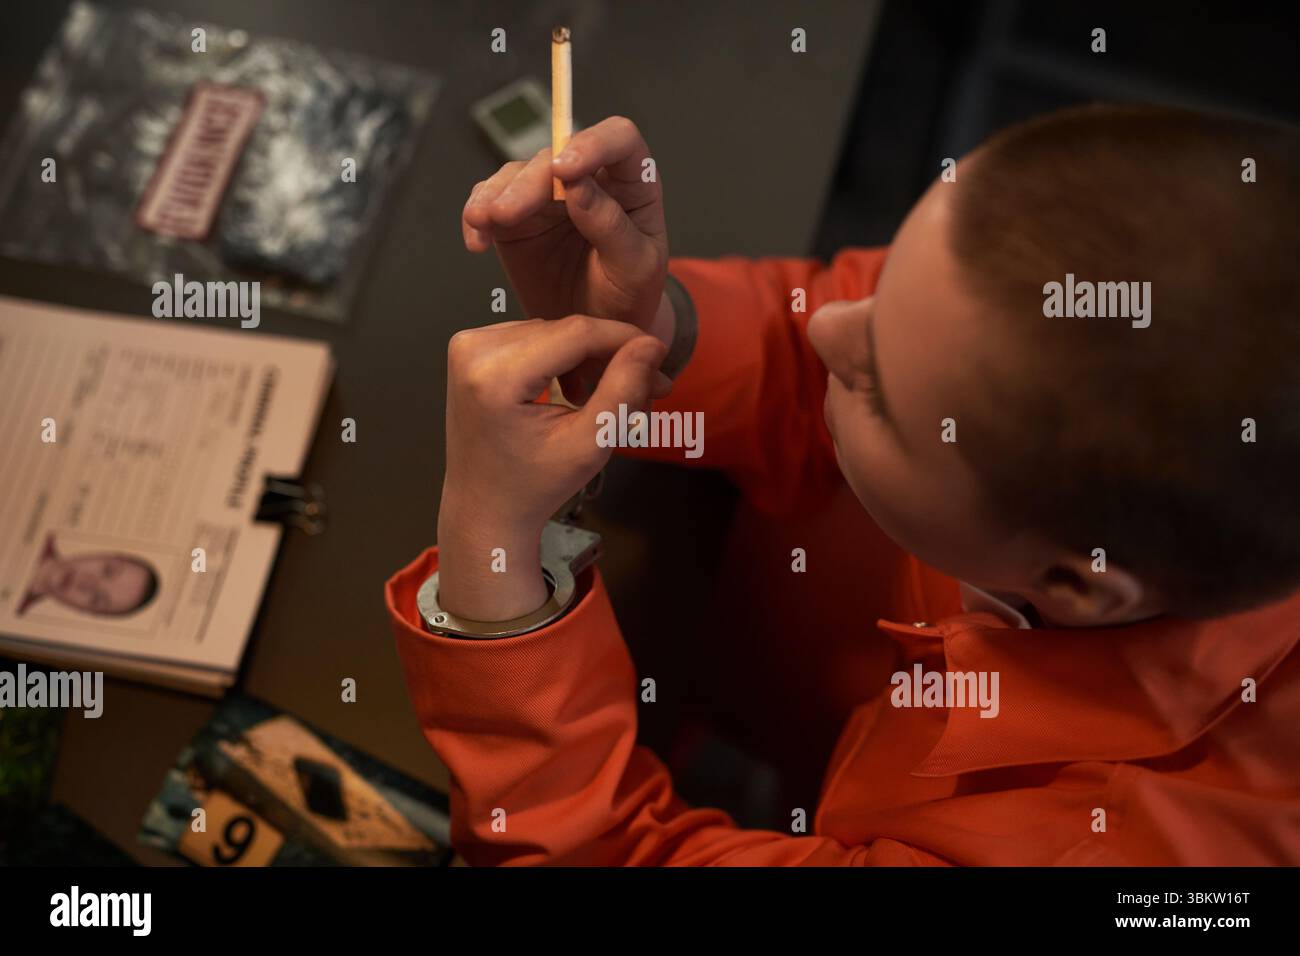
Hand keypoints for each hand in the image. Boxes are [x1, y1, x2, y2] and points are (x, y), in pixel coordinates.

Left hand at [437, 315, 671, 621]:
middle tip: (646, 385)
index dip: (624, 338)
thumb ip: (623, 390)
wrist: (485, 507)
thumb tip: (651, 346)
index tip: (660, 355)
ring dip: (585, 356)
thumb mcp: (589, 444)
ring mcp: (467, 347)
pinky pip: (531, 337)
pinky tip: (572, 388)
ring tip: (608, 391)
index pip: (576, 333)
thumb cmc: (533, 486)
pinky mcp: (469, 350)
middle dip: (609, 354)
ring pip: (551, 330)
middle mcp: (473, 350)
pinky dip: (560, 356)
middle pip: (564, 330)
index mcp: (495, 375)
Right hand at [462, 117, 673, 396]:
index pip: (617, 139)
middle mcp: (588, 178)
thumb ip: (612, 226)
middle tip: (509, 213)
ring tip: (484, 222)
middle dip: (529, 183)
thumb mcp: (636, 268)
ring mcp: (547, 195)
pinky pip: (489, 201)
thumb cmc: (628, 295)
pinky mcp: (515, 217)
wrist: (597, 327)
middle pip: (554, 156)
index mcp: (632, 183)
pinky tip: (477, 241)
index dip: (592, 144)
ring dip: (495, 195)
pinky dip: (477, 216)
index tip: (564, 170)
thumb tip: (577, 187)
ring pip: (516, 175)